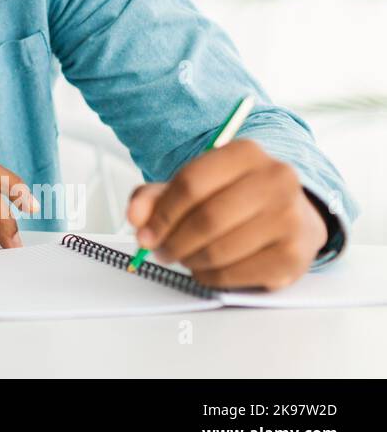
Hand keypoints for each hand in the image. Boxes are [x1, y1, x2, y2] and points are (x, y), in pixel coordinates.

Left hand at [126, 139, 327, 290]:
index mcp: (245, 153)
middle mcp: (275, 180)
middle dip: (173, 242)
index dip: (160, 214)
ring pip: (220, 250)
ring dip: (191, 260)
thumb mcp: (194, 186)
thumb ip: (155, 196)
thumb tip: (135, 217)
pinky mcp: (295, 255)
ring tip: (185, 258)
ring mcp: (290, 218)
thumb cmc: (234, 198)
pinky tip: (207, 269)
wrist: (293, 216)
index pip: (190, 184)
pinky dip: (211, 277)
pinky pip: (237, 274)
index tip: (143, 234)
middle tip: (160, 251)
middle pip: (206, 219)